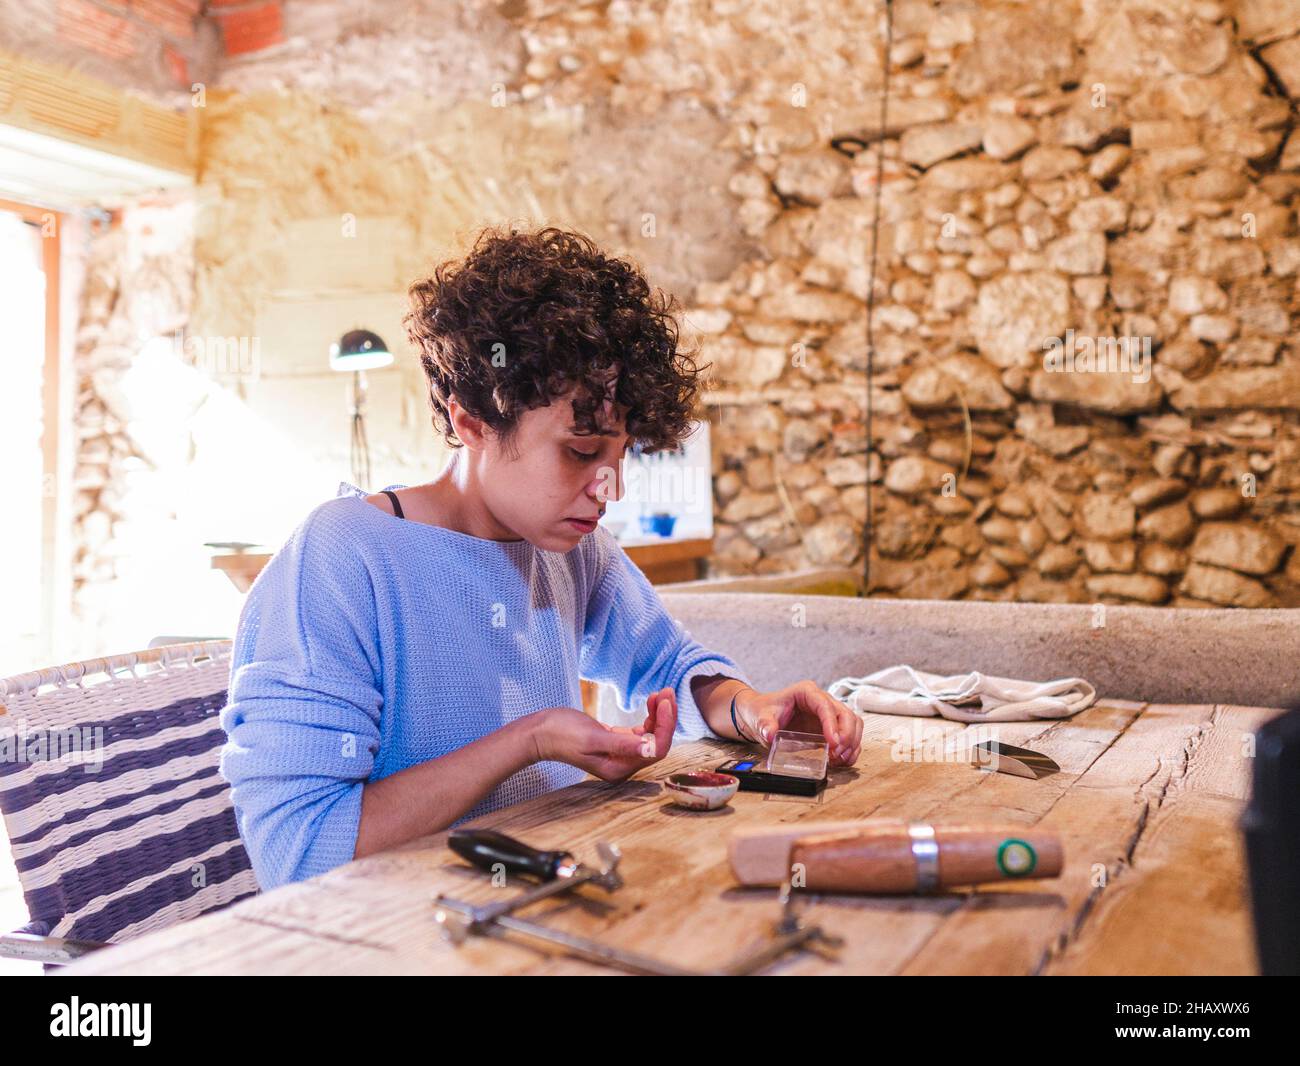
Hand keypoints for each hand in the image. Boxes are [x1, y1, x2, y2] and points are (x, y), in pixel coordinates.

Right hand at [532, 687, 677, 781]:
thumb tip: (651, 749)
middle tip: (668, 692)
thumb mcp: (593, 737)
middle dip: (666, 718)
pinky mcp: (616, 742)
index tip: (666, 702)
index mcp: (619, 768)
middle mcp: (623, 765)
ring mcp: (620, 754)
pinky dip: (649, 717)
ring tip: (661, 693)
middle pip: (656, 743)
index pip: (655, 750)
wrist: (540, 731)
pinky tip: (651, 701)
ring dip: (659, 715)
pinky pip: (640, 731)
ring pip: (651, 736)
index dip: (665, 726)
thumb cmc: (561, 734)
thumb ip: (622, 745)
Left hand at [734, 681, 861, 766]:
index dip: (832, 724)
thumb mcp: (761, 717)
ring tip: (841, 758)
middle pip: (845, 713)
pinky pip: (849, 735)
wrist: (761, 714)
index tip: (833, 742)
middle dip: (847, 734)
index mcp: (806, 692)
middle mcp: (821, 701)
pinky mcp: (830, 727)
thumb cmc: (763, 711)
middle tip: (838, 753)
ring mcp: (828, 714)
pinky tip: (842, 760)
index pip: (825, 705)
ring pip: (852, 723)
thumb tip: (769, 734)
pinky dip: (850, 748)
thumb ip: (765, 725)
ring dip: (851, 742)